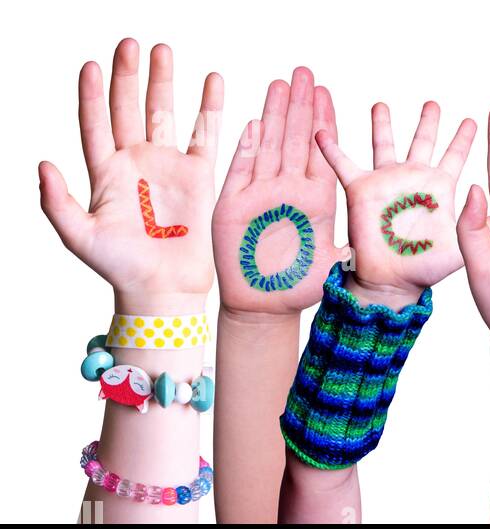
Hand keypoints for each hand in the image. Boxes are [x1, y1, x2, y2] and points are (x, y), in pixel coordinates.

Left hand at [39, 38, 222, 313]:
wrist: (163, 289)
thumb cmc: (120, 269)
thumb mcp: (79, 237)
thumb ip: (57, 201)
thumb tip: (42, 165)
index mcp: (105, 172)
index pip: (95, 122)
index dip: (92, 94)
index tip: (92, 65)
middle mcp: (135, 162)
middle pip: (128, 108)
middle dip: (129, 75)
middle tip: (131, 44)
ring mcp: (168, 166)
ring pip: (164, 113)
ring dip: (163, 82)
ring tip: (163, 51)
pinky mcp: (199, 177)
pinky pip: (205, 135)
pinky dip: (209, 108)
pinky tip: (211, 81)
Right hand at [214, 68, 344, 315]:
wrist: (264, 305)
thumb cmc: (300, 285)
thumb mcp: (335, 261)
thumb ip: (352, 242)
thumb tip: (379, 228)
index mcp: (315, 198)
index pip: (320, 151)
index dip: (322, 121)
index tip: (325, 92)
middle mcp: (289, 190)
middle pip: (293, 140)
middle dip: (298, 106)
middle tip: (304, 72)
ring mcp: (261, 195)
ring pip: (268, 147)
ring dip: (273, 116)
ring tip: (280, 84)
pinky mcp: (234, 206)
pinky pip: (240, 172)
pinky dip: (245, 149)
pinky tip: (251, 123)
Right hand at [315, 100, 476, 303]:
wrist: (393, 280)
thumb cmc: (427, 267)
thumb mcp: (464, 244)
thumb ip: (482, 223)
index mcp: (439, 188)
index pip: (455, 155)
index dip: (463, 138)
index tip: (475, 119)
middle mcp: (413, 179)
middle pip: (422, 141)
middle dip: (428, 122)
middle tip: (433, 103)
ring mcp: (387, 182)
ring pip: (385, 144)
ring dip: (382, 125)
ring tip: (381, 105)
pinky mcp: (362, 190)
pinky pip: (343, 164)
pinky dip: (331, 148)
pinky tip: (321, 131)